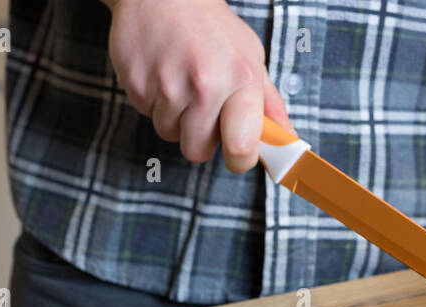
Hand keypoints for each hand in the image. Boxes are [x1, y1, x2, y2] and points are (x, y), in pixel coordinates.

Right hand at [106, 0, 291, 171]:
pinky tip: (161, 72)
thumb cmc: (212, 28)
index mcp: (240, 78)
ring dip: (174, 117)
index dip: (239, 159)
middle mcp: (205, 83)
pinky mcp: (136, 83)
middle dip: (199, 136)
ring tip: (179, 81)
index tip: (238, 152)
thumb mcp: (250, 58)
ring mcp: (167, 84)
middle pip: (197, 151)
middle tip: (202, 106)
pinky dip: (153, 100)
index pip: (242, 148)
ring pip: (169, 134)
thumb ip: (268, 104)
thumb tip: (289, 143)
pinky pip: (146, 114)